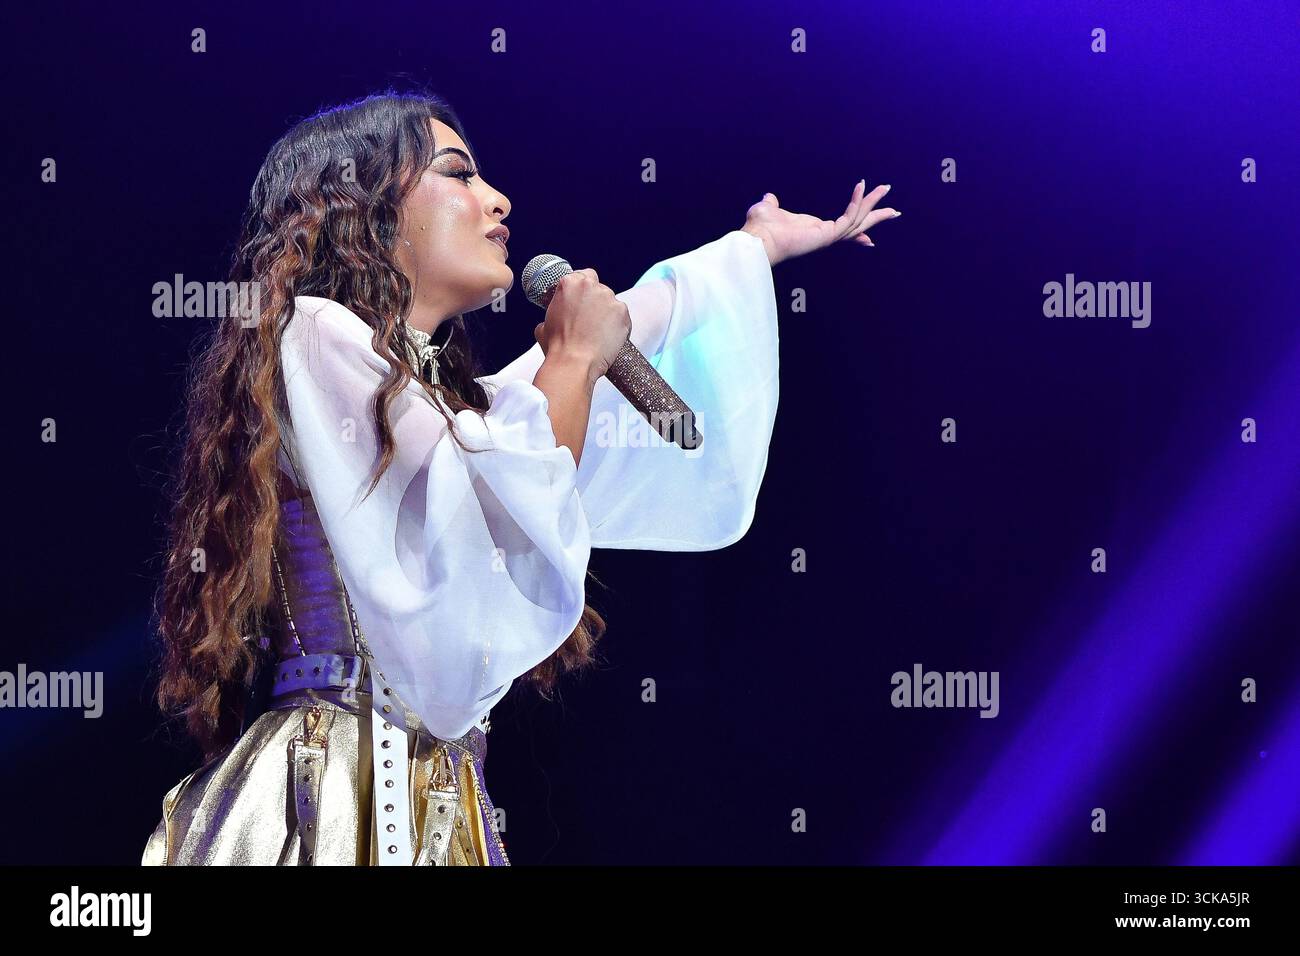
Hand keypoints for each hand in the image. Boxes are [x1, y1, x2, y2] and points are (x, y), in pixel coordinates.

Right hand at [534, 268, 630, 381]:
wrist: (574, 362)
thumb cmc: (557, 347)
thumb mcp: (544, 324)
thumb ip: (553, 313)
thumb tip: (556, 318)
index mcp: (569, 283)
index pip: (582, 275)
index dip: (583, 289)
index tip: (582, 300)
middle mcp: (590, 286)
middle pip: (598, 287)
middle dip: (595, 301)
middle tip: (589, 319)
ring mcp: (609, 298)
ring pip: (611, 302)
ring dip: (607, 313)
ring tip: (599, 332)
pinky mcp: (622, 313)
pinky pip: (622, 316)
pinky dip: (618, 325)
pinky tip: (609, 337)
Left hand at [740, 181, 899, 266]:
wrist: (755, 240)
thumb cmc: (760, 228)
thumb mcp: (768, 209)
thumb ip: (772, 204)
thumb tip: (768, 197)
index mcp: (814, 230)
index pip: (842, 229)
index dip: (857, 226)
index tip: (871, 235)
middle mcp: (824, 236)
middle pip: (857, 225)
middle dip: (875, 215)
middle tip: (895, 209)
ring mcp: (827, 237)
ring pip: (857, 221)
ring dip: (873, 203)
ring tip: (885, 188)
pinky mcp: (827, 235)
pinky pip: (848, 218)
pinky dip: (856, 202)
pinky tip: (862, 186)